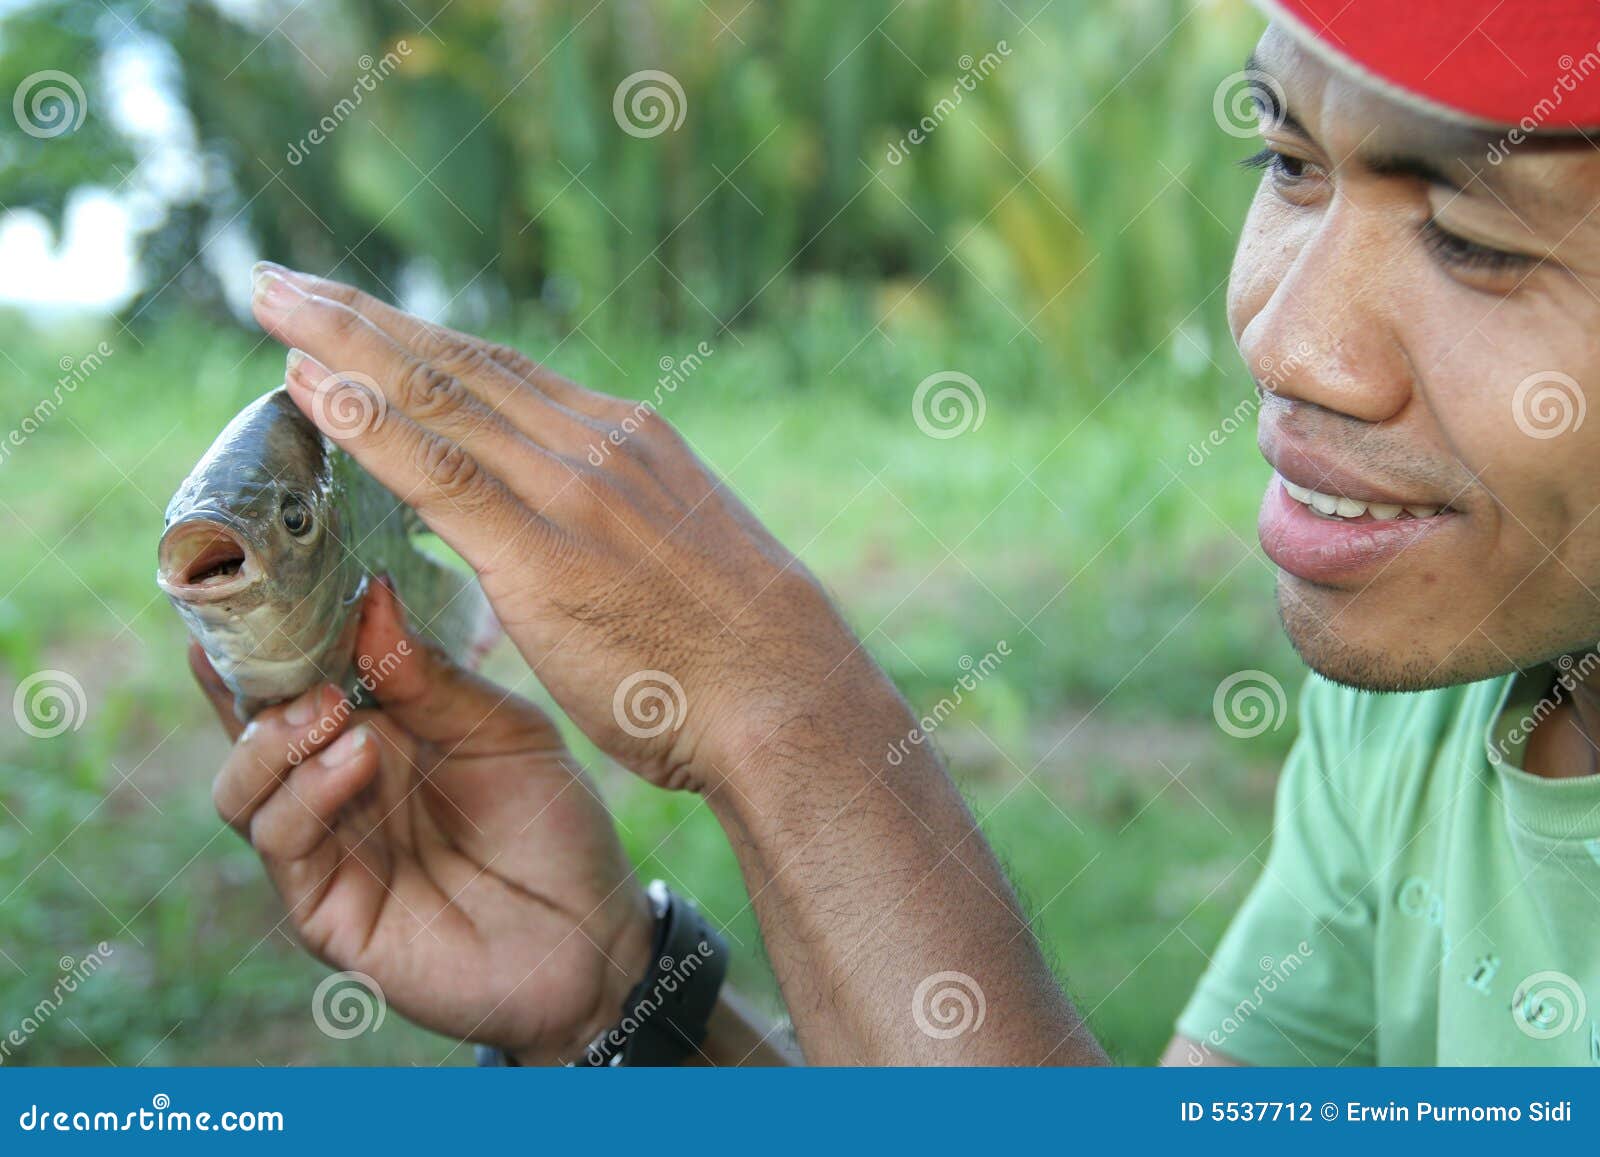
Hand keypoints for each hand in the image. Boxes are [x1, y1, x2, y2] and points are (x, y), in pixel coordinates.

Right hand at [194, 579, 652, 1064]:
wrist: (593, 932)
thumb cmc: (552, 824)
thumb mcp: (502, 729)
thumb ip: (432, 677)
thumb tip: (371, 595)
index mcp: (371, 731)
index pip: (292, 677)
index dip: (261, 633)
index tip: (248, 573)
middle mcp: (332, 786)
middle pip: (246, 726)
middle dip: (247, 677)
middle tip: (277, 632)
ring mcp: (324, 848)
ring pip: (243, 787)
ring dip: (274, 738)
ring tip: (331, 705)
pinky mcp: (326, 911)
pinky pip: (284, 845)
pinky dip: (306, 795)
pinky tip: (356, 757)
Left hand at [249, 264, 901, 792]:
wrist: (789, 697)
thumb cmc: (741, 654)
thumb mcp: (685, 559)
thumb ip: (620, 532)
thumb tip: (582, 545)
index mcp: (630, 443)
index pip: (503, 375)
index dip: (418, 342)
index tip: (359, 318)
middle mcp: (595, 446)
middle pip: (457, 363)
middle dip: (363, 317)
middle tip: (284, 280)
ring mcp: (569, 492)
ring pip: (436, 396)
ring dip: (344, 343)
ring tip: (272, 303)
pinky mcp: (540, 553)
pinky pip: (435, 468)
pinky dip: (365, 420)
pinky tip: (307, 385)